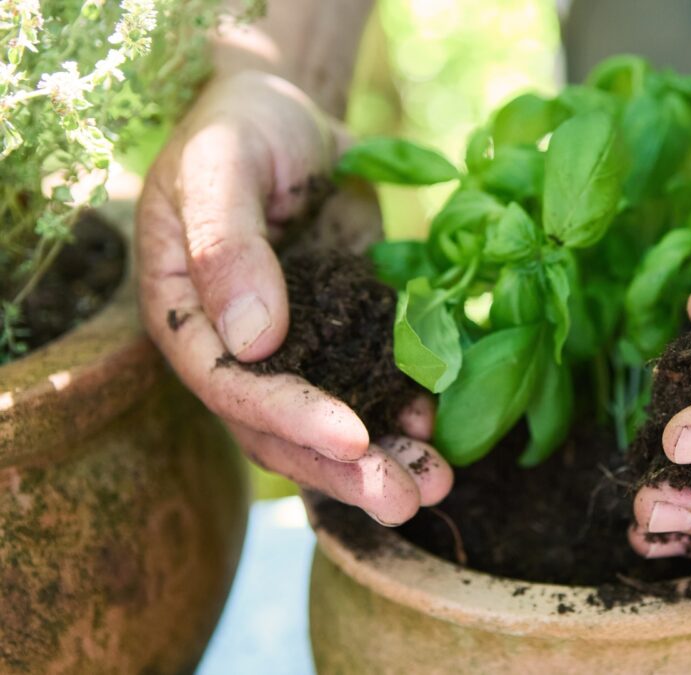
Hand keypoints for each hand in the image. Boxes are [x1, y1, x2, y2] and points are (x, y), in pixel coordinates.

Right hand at [137, 71, 451, 524]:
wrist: (287, 117)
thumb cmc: (237, 129)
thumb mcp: (219, 168)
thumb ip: (228, 247)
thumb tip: (252, 339)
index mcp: (187, 318)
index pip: (232, 387)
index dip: (292, 418)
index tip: (353, 437)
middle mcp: (237, 350)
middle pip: (285, 430)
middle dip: (347, 469)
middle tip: (407, 499)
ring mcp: (297, 347)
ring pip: (335, 422)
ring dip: (386, 460)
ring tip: (438, 487)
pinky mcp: (346, 331)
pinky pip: (376, 384)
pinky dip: (408, 411)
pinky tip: (443, 429)